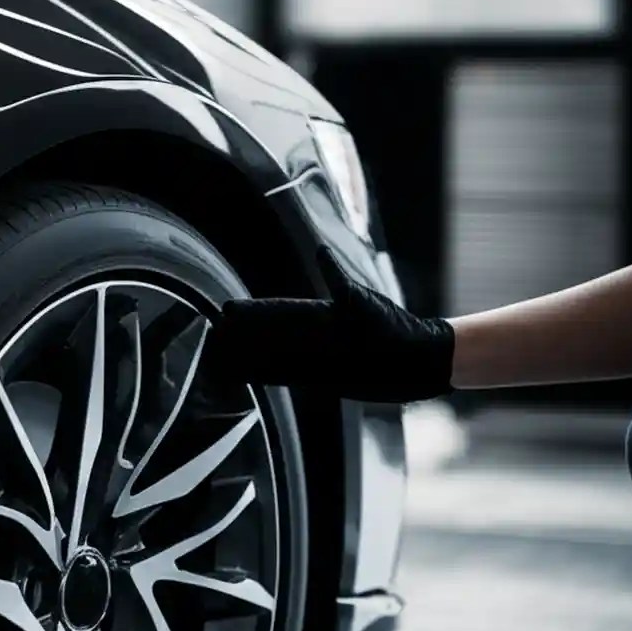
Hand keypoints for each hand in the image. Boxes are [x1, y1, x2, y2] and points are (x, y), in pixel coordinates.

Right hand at [207, 247, 454, 402]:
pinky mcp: (324, 378)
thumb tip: (319, 252)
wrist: (419, 361)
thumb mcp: (364, 303)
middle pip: (270, 335)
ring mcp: (317, 357)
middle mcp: (315, 336)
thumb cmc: (396, 329)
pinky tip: (248, 374)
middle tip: (212, 334)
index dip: (253, 312)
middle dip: (243, 334)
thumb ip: (337, 281)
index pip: (278, 312)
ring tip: (220, 356)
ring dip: (249, 357)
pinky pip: (287, 376)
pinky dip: (266, 375)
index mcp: (321, 315)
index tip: (227, 309)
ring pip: (274, 356)